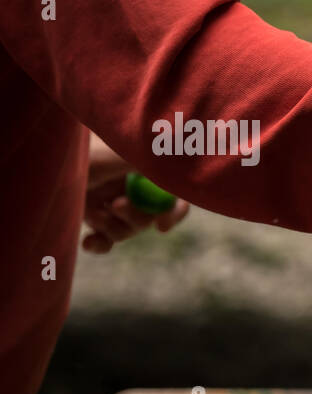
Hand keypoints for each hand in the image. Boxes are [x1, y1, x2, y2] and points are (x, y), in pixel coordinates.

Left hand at [82, 133, 188, 253]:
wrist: (49, 151)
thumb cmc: (86, 148)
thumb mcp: (126, 153)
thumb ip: (157, 163)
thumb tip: (182, 174)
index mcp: (143, 168)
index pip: (172, 195)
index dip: (174, 213)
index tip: (161, 225)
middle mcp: (128, 185)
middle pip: (149, 217)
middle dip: (135, 217)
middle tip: (116, 205)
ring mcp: (108, 201)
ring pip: (126, 230)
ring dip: (113, 227)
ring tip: (93, 212)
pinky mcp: (89, 214)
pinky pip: (104, 240)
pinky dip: (99, 244)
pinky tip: (88, 243)